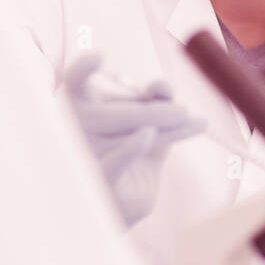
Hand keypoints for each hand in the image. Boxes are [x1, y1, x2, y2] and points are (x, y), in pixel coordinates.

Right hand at [63, 52, 204, 224]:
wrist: (120, 207)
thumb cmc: (130, 158)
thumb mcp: (144, 125)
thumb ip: (153, 102)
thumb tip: (162, 86)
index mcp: (81, 106)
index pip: (74, 82)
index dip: (83, 69)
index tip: (99, 56)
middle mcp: (76, 128)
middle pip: (119, 112)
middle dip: (156, 109)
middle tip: (182, 110)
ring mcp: (86, 156)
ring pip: (129, 132)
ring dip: (163, 126)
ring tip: (190, 120)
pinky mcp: (99, 181)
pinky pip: (114, 162)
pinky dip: (131, 148)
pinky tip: (147, 135)